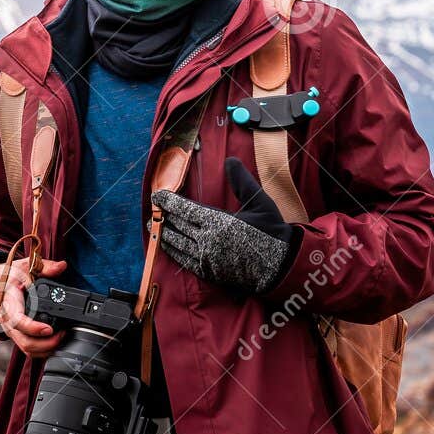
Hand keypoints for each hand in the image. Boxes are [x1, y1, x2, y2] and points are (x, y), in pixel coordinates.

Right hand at [0, 255, 68, 357]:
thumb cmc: (8, 275)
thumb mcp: (24, 266)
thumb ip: (45, 267)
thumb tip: (62, 266)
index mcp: (8, 303)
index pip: (18, 321)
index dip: (33, 328)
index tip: (49, 329)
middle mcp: (7, 320)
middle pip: (24, 342)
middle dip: (45, 344)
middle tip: (62, 334)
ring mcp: (11, 330)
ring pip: (26, 349)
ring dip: (45, 349)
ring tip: (61, 339)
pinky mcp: (16, 334)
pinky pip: (26, 348)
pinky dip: (41, 351)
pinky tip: (54, 344)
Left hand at [152, 157, 298, 294]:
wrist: (280, 266)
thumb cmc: (272, 232)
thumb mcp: (260, 202)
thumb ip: (242, 181)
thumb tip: (231, 161)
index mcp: (218, 221)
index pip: (185, 209)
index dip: (169, 201)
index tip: (157, 195)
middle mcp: (208, 240)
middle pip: (178, 225)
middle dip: (164, 216)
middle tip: (154, 210)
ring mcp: (207, 258)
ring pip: (178, 244)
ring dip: (165, 233)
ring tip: (156, 227)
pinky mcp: (209, 272)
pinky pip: (184, 260)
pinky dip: (173, 252)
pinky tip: (168, 247)